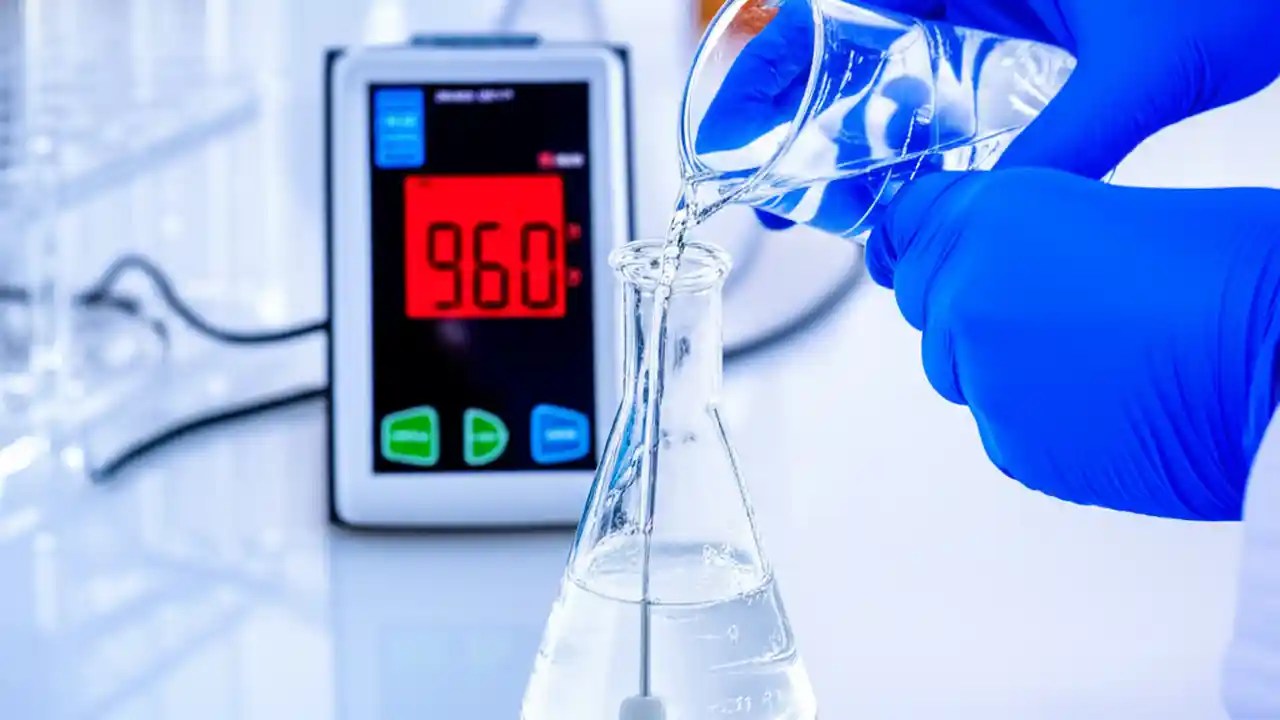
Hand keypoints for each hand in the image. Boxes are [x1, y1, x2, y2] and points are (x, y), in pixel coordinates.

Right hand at [698, 0, 1279, 228]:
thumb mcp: (1144, 67)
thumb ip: (1069, 142)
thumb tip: (995, 221)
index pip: (830, 3)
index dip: (765, 62)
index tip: (735, 127)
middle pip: (840, 44)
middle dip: (792, 117)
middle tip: (772, 191)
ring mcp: (989, 14)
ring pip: (882, 74)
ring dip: (846, 139)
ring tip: (823, 207)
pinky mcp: (1015, 43)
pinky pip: (935, 93)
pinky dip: (907, 140)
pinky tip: (901, 192)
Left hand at [865, 169, 1279, 519]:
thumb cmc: (1242, 273)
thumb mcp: (1117, 210)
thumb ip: (1034, 233)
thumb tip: (1015, 259)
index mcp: (991, 215)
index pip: (911, 221)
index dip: (937, 235)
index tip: (954, 247)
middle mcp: (965, 294)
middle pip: (927, 299)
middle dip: (972, 299)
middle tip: (1053, 306)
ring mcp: (982, 377)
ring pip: (960, 368)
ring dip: (1003, 361)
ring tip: (1096, 357)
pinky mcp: (1012, 448)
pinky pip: (1002, 427)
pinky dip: (1037, 419)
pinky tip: (1107, 405)